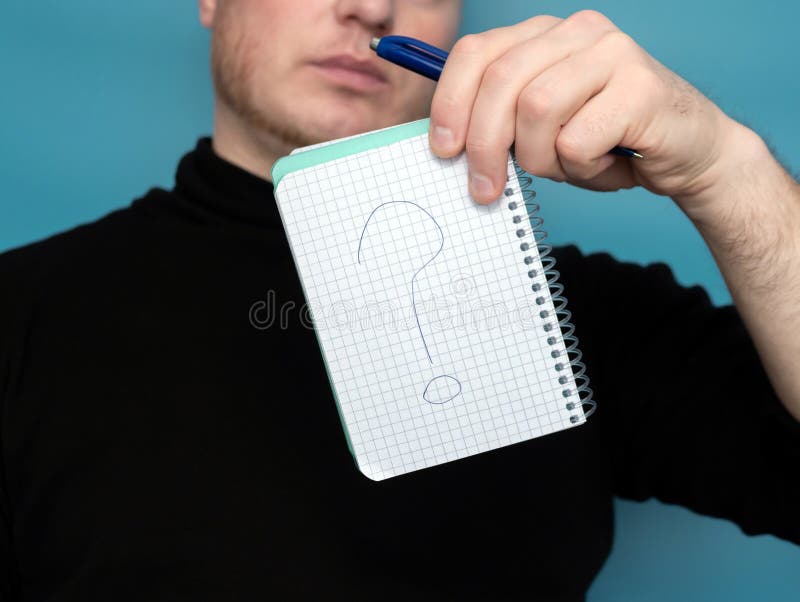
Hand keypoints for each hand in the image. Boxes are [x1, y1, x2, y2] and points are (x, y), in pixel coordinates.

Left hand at [428, 10, 744, 209]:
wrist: (687, 152)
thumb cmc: (605, 142)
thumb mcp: (538, 131)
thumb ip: (497, 124)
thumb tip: (444, 143)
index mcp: (542, 36)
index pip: (475, 53)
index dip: (449, 103)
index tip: (442, 150)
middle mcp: (575, 32)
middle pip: (501, 82)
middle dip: (483, 146)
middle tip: (484, 190)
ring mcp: (612, 53)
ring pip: (536, 110)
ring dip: (540, 159)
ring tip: (566, 168)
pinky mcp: (640, 86)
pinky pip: (577, 140)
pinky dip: (580, 169)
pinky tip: (602, 165)